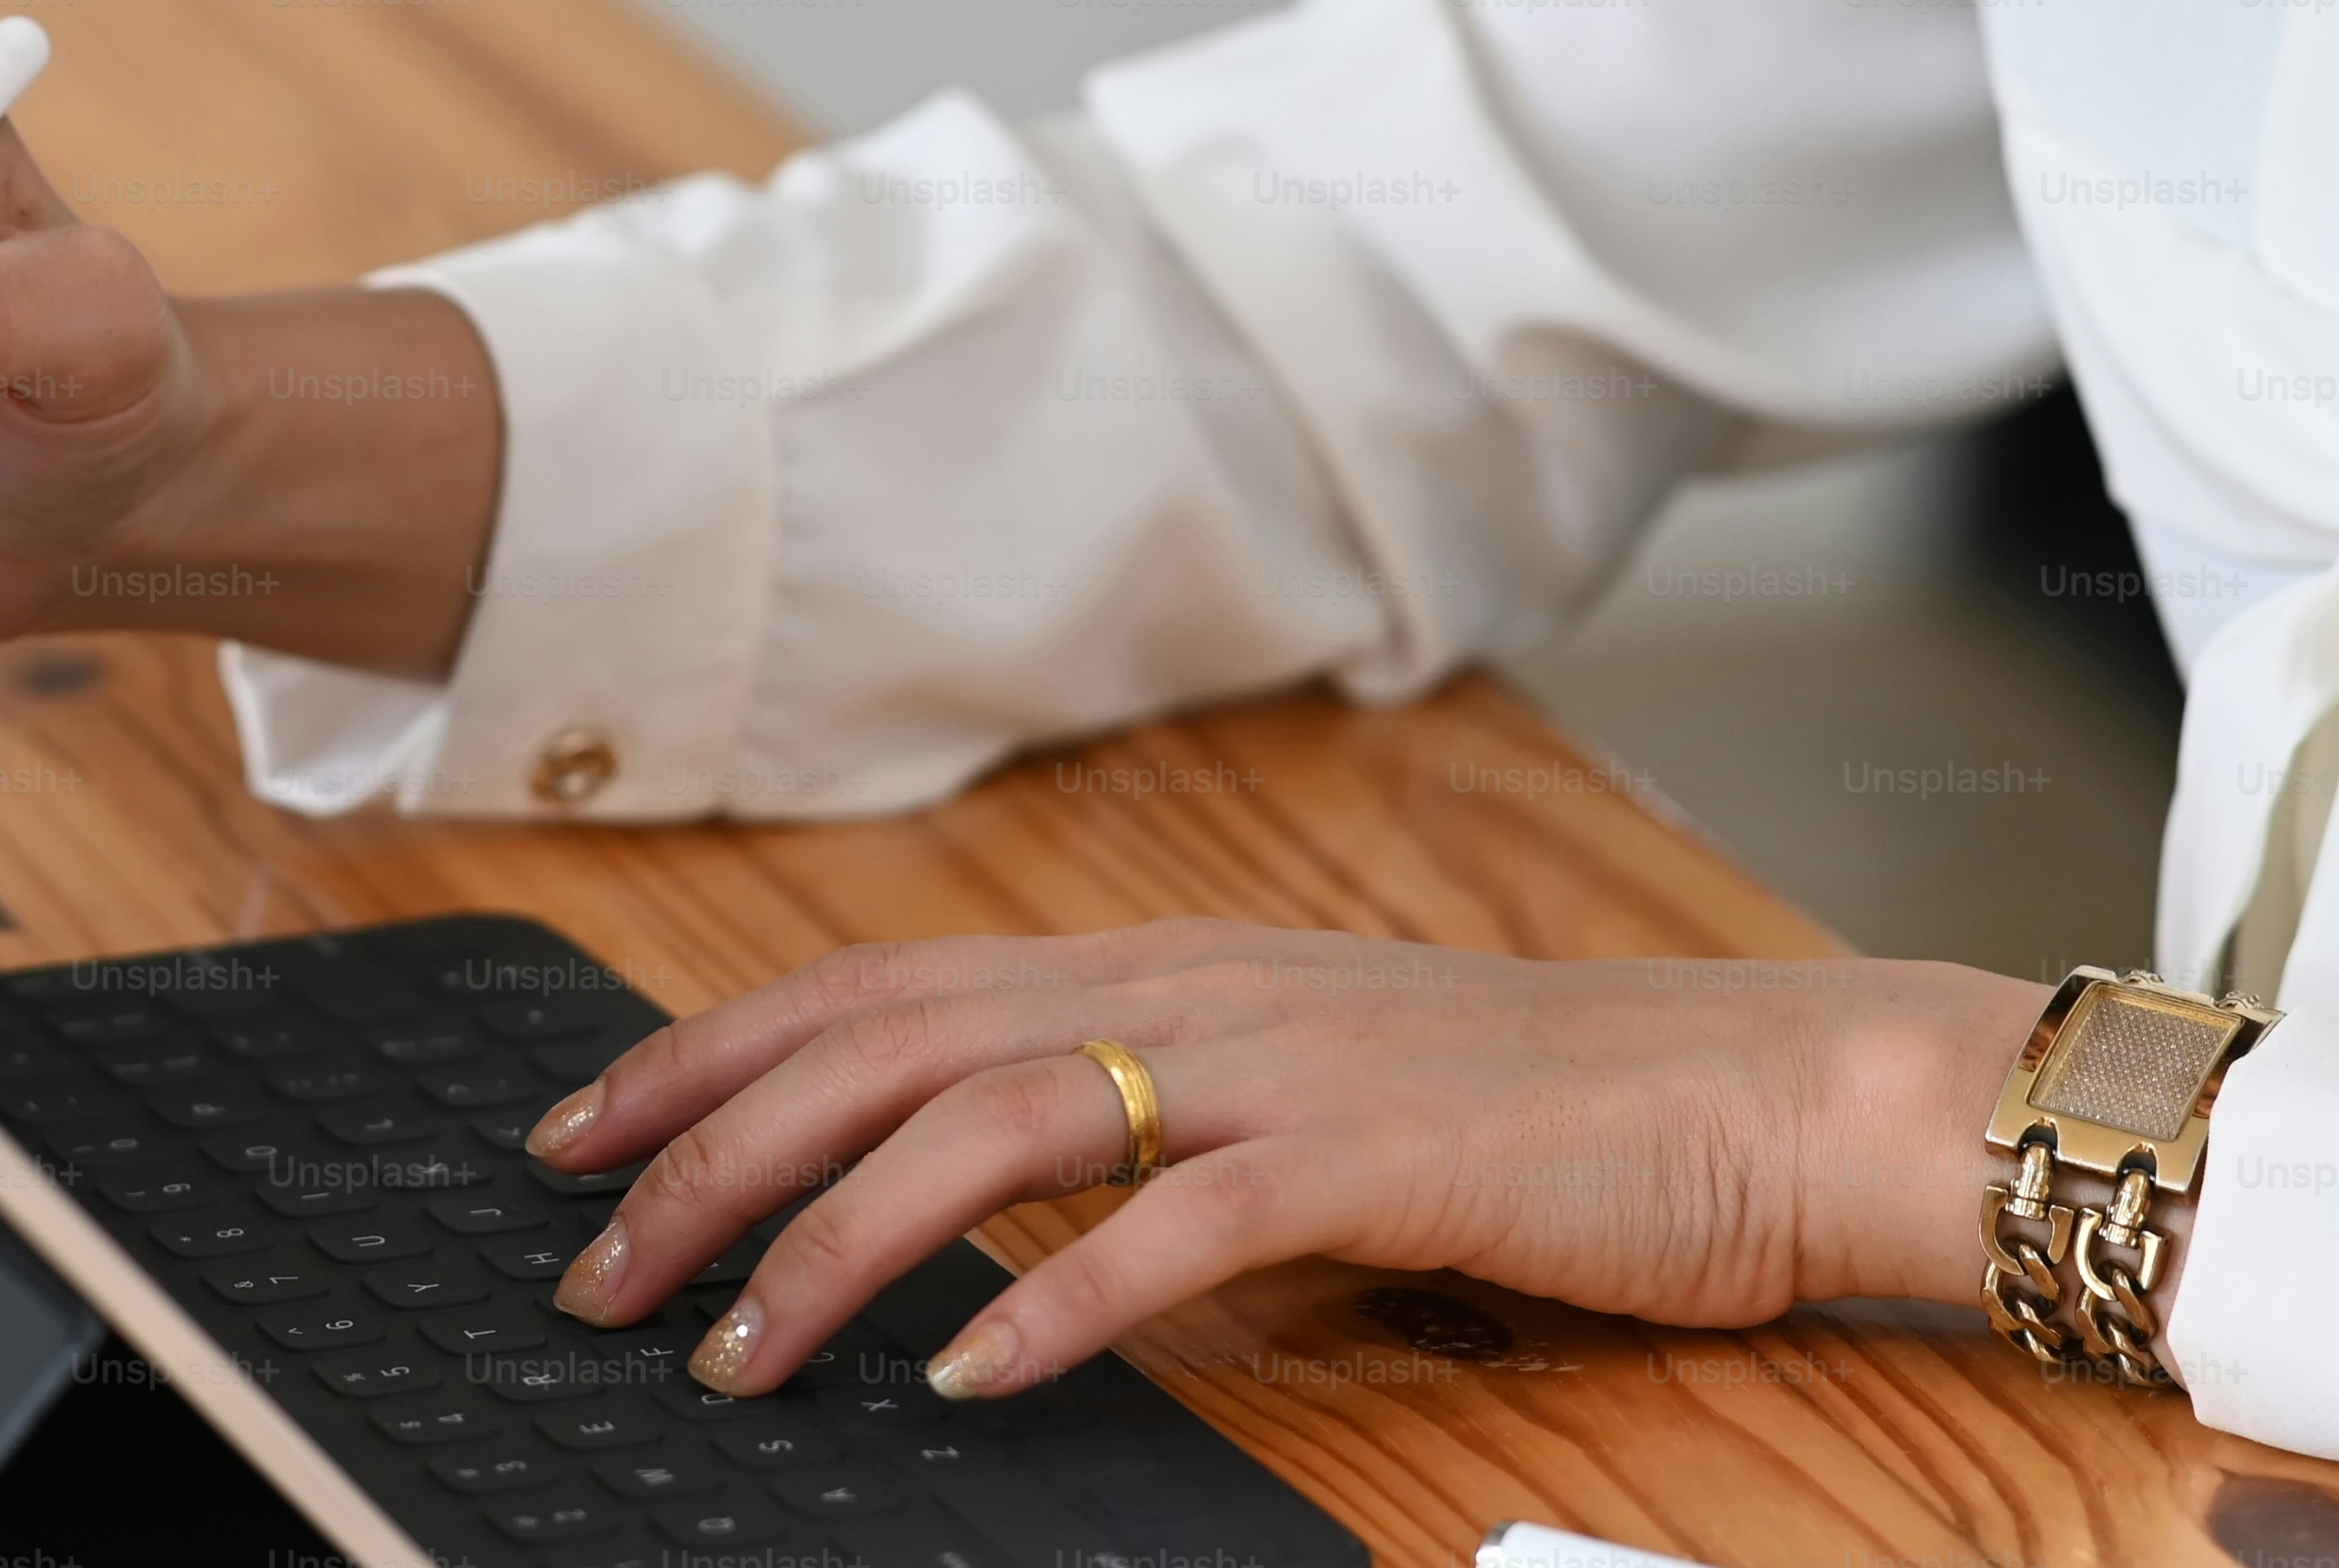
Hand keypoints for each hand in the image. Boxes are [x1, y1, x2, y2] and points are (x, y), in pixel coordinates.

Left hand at [520, 920, 2047, 1397]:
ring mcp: (1276, 1065)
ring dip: (839, 1245)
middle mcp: (1189, 988)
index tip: (574, 1138)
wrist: (1764, 1089)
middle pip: (885, 1050)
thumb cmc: (1540, 1112)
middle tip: (590, 1271)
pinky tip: (968, 1375)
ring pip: (990, 1125)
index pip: (872, 989)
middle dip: (709, 1157)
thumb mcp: (1296, 1079)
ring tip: (740, 1353)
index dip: (706, 1055)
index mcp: (1159, 964)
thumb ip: (1139, 1106)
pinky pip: (1175, 1224)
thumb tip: (964, 1195)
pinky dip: (1056, 1298)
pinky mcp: (1373, 1158)